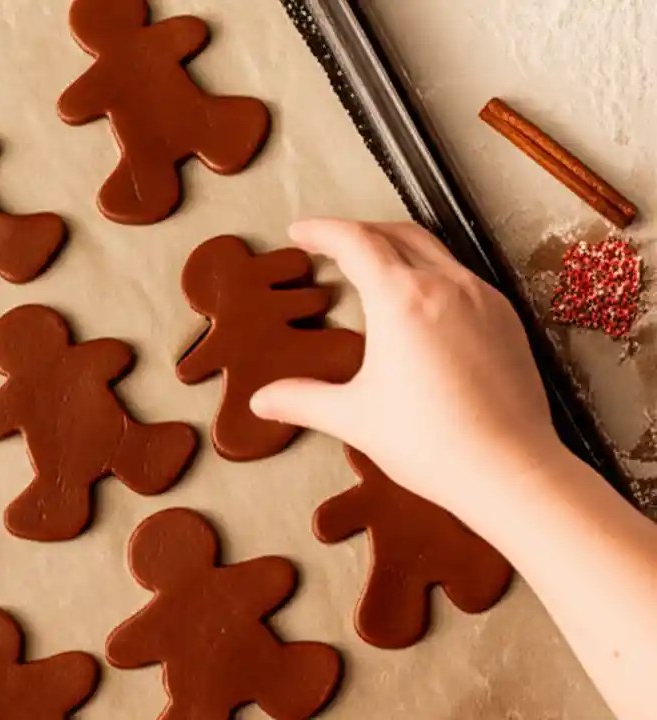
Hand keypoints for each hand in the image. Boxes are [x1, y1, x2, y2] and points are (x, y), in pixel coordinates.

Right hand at [250, 219, 565, 519]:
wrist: (510, 470)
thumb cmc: (431, 443)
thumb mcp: (353, 418)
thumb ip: (302, 400)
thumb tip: (260, 400)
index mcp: (401, 298)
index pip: (354, 242)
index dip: (322, 231)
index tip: (300, 232)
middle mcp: (446, 285)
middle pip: (395, 233)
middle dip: (358, 231)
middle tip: (329, 244)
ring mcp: (483, 299)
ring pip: (434, 250)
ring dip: (396, 247)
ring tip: (372, 266)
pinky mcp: (506, 319)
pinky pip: (462, 277)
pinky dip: (430, 272)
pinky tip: (420, 302)